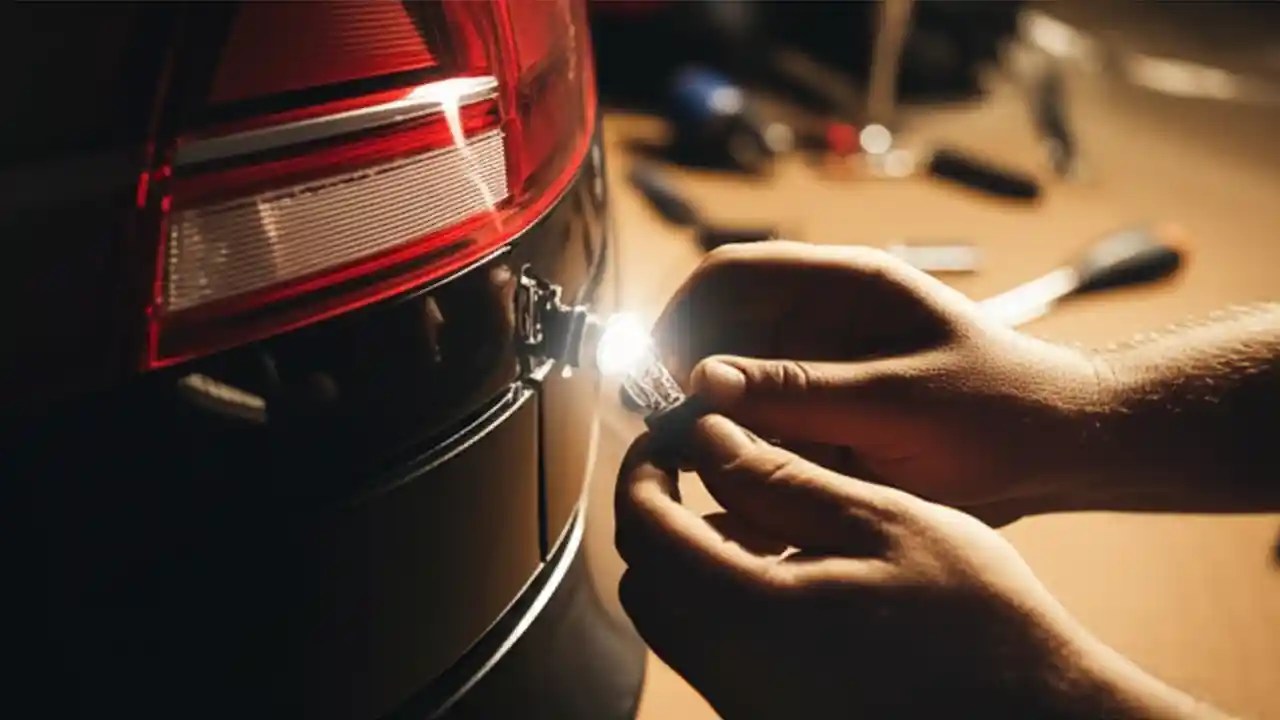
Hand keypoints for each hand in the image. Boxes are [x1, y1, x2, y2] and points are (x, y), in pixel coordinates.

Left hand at [615, 416, 1221, 718]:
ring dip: (698, 554)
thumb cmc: (978, 623)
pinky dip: (728, 596)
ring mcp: (747, 704)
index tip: (677, 431)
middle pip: (647, 577)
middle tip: (718, 463)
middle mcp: (730, 673)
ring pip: (679, 616)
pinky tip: (792, 565)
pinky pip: (717, 650)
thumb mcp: (885, 522)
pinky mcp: (770, 717)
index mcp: (747, 615)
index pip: (643, 528)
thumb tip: (708, 437)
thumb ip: (783, 480)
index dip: (646, 466)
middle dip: (665, 510)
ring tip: (768, 510)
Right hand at [654, 241, 1110, 522]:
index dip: (678, 317)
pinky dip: (747, 463)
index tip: (656, 379)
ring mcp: (819, 372)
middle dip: (687, 386)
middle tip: (677, 444)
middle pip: (716, 334)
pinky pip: (762, 434)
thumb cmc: (1000, 409)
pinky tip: (748, 500)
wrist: (1058, 453)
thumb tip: (701, 380)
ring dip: (716, 432)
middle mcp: (819, 323)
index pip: (726, 274)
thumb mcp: (900, 401)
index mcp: (842, 287)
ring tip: (717, 478)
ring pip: (731, 393)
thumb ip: (802, 390)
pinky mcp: (824, 418)